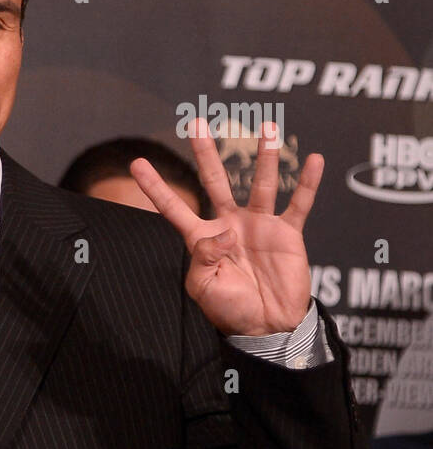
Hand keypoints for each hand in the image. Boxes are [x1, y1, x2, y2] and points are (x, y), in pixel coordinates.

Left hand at [129, 119, 321, 336]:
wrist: (266, 325)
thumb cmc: (230, 309)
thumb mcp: (204, 286)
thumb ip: (205, 257)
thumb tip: (226, 232)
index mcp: (202, 238)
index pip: (174, 207)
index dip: (156, 187)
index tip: (137, 163)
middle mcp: (229, 223)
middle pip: (214, 180)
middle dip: (205, 153)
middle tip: (196, 122)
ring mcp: (259, 225)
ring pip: (260, 183)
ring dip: (265, 156)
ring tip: (267, 127)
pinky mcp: (287, 233)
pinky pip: (299, 203)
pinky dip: (307, 183)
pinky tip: (312, 159)